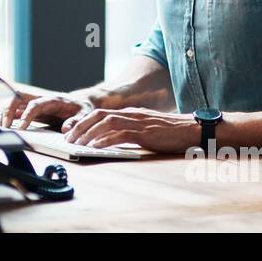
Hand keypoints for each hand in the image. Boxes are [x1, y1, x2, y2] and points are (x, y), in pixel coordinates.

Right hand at [0, 89, 92, 128]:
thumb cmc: (82, 108)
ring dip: (3, 113)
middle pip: (18, 98)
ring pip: (12, 103)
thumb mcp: (85, 114)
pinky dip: (1, 114)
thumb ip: (77, 121)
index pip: (35, 104)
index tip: (22, 127)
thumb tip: (66, 130)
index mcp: (52, 100)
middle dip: (9, 110)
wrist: (80, 102)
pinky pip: (13, 110)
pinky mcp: (29, 110)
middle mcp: (39, 98)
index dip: (27, 115)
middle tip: (5, 127)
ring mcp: (33, 103)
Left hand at [63, 107, 199, 152]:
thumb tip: (115, 141)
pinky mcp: (144, 132)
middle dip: (81, 127)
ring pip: (105, 123)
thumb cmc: (172, 133)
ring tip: (78, 144)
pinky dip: (105, 140)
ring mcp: (137, 122)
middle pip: (98, 116)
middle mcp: (131, 114)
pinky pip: (120, 134)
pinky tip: (96, 147)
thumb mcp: (148, 129)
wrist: (193, 130)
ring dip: (88, 134)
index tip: (72, 132)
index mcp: (131, 113)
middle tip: (69, 139)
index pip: (101, 113)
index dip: (84, 122)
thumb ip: (132, 131)